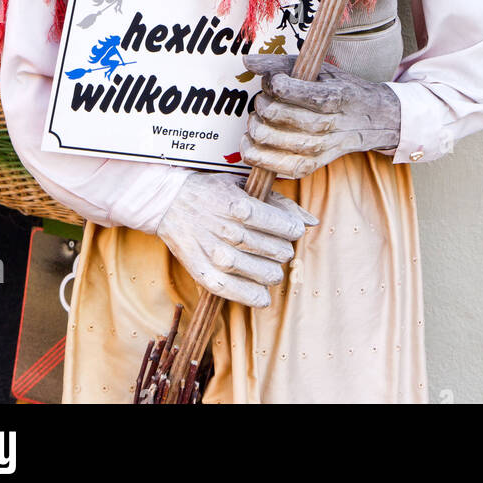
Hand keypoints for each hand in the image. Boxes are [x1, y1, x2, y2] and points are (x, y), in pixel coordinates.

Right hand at [157, 171, 316, 307]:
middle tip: (274, 245)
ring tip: (266, 264)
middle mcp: (231, 232)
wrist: (169, 202)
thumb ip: (280, 204)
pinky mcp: (206, 275)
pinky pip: (241, 294)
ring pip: (267, 274)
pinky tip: (260, 290)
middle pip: (280, 252)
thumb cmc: (212, 192)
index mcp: (243, 206)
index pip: (288, 228)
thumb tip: (312, 221)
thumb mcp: (245, 186)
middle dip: (283, 249)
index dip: (293, 229)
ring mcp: (218, 256)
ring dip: (273, 271)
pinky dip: (256, 295)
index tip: (287, 228)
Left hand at [240, 55, 400, 179]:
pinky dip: (257, 155)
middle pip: (274, 113)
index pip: (285, 88)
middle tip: (266, 98)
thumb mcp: (319, 69)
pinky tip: (252, 141)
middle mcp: (327, 124)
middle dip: (261, 101)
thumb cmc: (341, 89)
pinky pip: (277, 167)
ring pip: (271, 138)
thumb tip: (247, 62)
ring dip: (255, 124)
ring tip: (260, 117)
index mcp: (332, 95)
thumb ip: (281, 63)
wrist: (374, 120)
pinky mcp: (313, 165)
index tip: (275, 79)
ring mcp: (320, 148)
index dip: (271, 81)